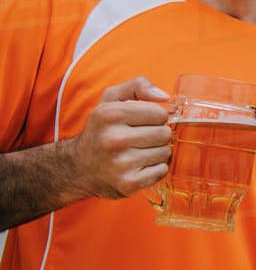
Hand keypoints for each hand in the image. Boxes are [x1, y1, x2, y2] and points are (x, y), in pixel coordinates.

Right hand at [69, 77, 170, 198]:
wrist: (77, 167)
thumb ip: (138, 86)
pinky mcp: (128, 183)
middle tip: (140, 139)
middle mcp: (114, 139)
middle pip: (164, 133)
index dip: (154, 117)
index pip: (160, 113)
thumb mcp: (111, 100)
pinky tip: (138, 166)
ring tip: (137, 152)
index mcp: (110, 114)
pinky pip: (161, 171)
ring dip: (156, 152)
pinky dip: (154, 169)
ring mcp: (121, 163)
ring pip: (165, 152)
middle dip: (157, 135)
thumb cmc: (100, 130)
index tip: (142, 122)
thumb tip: (164, 96)